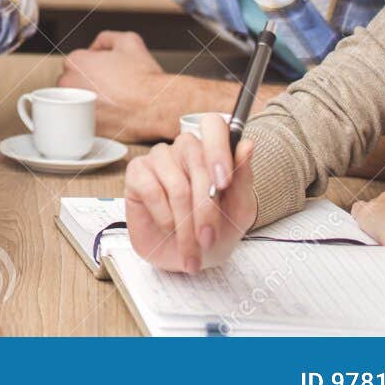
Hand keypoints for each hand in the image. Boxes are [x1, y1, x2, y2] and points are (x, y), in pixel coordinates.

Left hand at [57, 31, 172, 142]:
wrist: (155, 106)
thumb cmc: (143, 76)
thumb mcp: (128, 41)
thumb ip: (107, 38)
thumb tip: (97, 48)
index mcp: (75, 61)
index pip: (77, 62)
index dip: (94, 66)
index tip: (107, 73)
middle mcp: (68, 84)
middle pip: (72, 82)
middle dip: (87, 83)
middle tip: (110, 87)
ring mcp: (73, 107)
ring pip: (76, 102)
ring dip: (88, 100)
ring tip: (111, 101)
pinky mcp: (83, 127)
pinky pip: (84, 121)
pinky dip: (94, 118)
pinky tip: (111, 114)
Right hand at [124, 112, 255, 273]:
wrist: (187, 259)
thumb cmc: (213, 232)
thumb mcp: (239, 211)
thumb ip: (244, 179)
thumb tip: (247, 145)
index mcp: (212, 151)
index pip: (213, 125)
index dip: (218, 149)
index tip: (224, 183)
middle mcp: (185, 148)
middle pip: (196, 159)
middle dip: (206, 207)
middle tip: (208, 238)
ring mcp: (159, 158)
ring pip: (176, 184)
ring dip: (186, 222)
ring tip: (191, 246)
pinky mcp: (137, 172)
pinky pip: (152, 191)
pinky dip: (165, 217)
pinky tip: (169, 228)